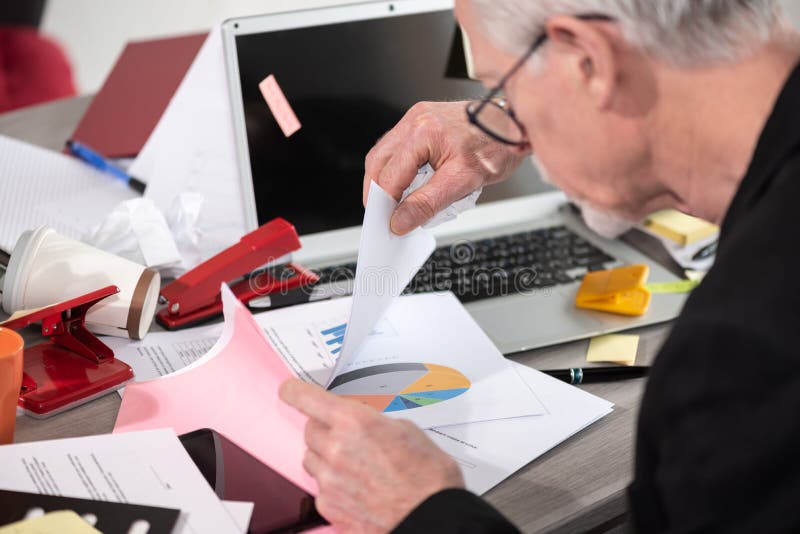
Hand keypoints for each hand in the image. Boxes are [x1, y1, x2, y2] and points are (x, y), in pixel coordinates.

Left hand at [279, 378, 464, 532]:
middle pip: (309, 429)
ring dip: (326, 456)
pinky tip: (358, 487)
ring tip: (357, 465)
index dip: (294, 391)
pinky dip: (334, 485)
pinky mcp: (329, 506)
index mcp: (354, 422)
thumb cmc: (427, 477)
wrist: (431, 517)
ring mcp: (329, 480)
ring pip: (311, 458)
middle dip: (325, 428)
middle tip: (347, 436)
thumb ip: (371, 421)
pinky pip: (320, 487)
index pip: (306, 398)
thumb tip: (361, 422)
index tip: (290, 389)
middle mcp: (336, 449)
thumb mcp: (405, 430)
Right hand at [364, 101, 528, 234]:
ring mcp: (417, 117)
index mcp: (423, 132)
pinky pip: (398, 146)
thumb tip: (401, 221)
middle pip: (378, 161)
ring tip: (393, 203)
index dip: (384, 204)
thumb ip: (427, 203)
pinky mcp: (422, 121)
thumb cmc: (497, 146)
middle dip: (377, 192)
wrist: (515, 125)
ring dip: (384, 180)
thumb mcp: (463, 182)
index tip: (386, 224)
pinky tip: (405, 184)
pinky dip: (396, 168)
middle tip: (383, 217)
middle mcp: (415, 120)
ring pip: (384, 153)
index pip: (390, 175)